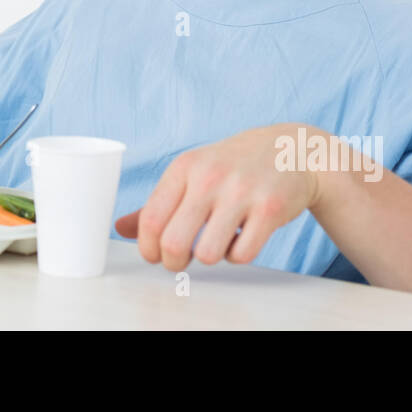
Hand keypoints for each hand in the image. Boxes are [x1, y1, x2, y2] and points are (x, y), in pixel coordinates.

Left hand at [114, 123, 325, 269]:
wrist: (291, 149)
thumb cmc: (232, 165)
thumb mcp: (192, 173)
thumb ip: (158, 203)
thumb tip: (119, 228)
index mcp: (184, 167)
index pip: (150, 220)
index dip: (148, 249)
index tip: (157, 254)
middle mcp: (210, 177)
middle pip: (174, 243)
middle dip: (174, 262)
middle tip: (183, 259)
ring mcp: (241, 191)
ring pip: (208, 254)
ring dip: (211, 257)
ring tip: (218, 241)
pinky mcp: (270, 208)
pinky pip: (242, 254)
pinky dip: (238, 254)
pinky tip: (242, 236)